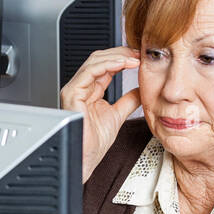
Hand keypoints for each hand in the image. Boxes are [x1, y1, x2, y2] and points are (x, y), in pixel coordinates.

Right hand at [60, 48, 141, 180]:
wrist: (84, 160)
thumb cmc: (93, 144)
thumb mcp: (118, 115)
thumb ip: (128, 101)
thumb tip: (141, 89)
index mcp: (89, 91)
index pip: (106, 66)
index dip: (123, 59)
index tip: (140, 59)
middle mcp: (80, 87)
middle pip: (100, 59)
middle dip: (121, 53)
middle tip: (139, 53)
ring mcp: (75, 89)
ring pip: (95, 60)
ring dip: (117, 56)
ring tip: (134, 58)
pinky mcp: (72, 92)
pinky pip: (90, 70)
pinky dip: (108, 64)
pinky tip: (123, 64)